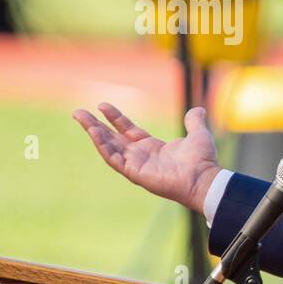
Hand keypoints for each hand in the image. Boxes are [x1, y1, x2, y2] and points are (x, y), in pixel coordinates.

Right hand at [72, 103, 222, 213]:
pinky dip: (103, 146)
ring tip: (80, 118)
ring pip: (109, 147)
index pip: (128, 130)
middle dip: (95, 125)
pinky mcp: (134, 173)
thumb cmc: (203, 161)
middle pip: (112, 138)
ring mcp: (136, 165)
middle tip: (77, 113)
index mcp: (153, 147)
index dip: (115, 118)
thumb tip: (199, 110)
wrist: (204, 178)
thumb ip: (194, 122)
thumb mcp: (198, 135)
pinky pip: (114, 159)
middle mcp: (141, 156)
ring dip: (94, 133)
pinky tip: (94, 133)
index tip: (102, 105)